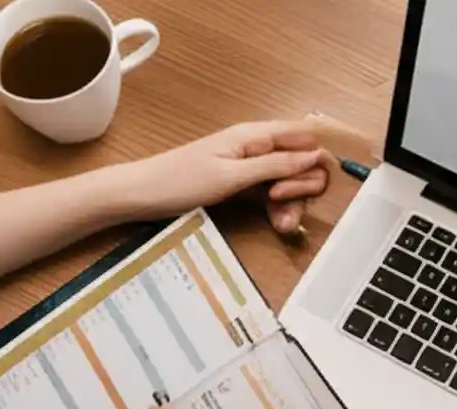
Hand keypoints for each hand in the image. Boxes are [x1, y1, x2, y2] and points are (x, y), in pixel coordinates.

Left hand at [119, 120, 334, 233]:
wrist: (142, 195)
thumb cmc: (181, 181)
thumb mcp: (232, 175)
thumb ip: (275, 165)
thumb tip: (314, 156)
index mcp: (255, 135)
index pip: (305, 136)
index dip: (313, 161)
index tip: (297, 186)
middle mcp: (257, 147)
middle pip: (301, 162)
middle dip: (303, 187)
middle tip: (282, 207)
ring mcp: (250, 166)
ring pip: (289, 181)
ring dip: (293, 203)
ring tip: (280, 224)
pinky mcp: (243, 184)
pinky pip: (272, 193)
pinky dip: (278, 208)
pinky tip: (276, 223)